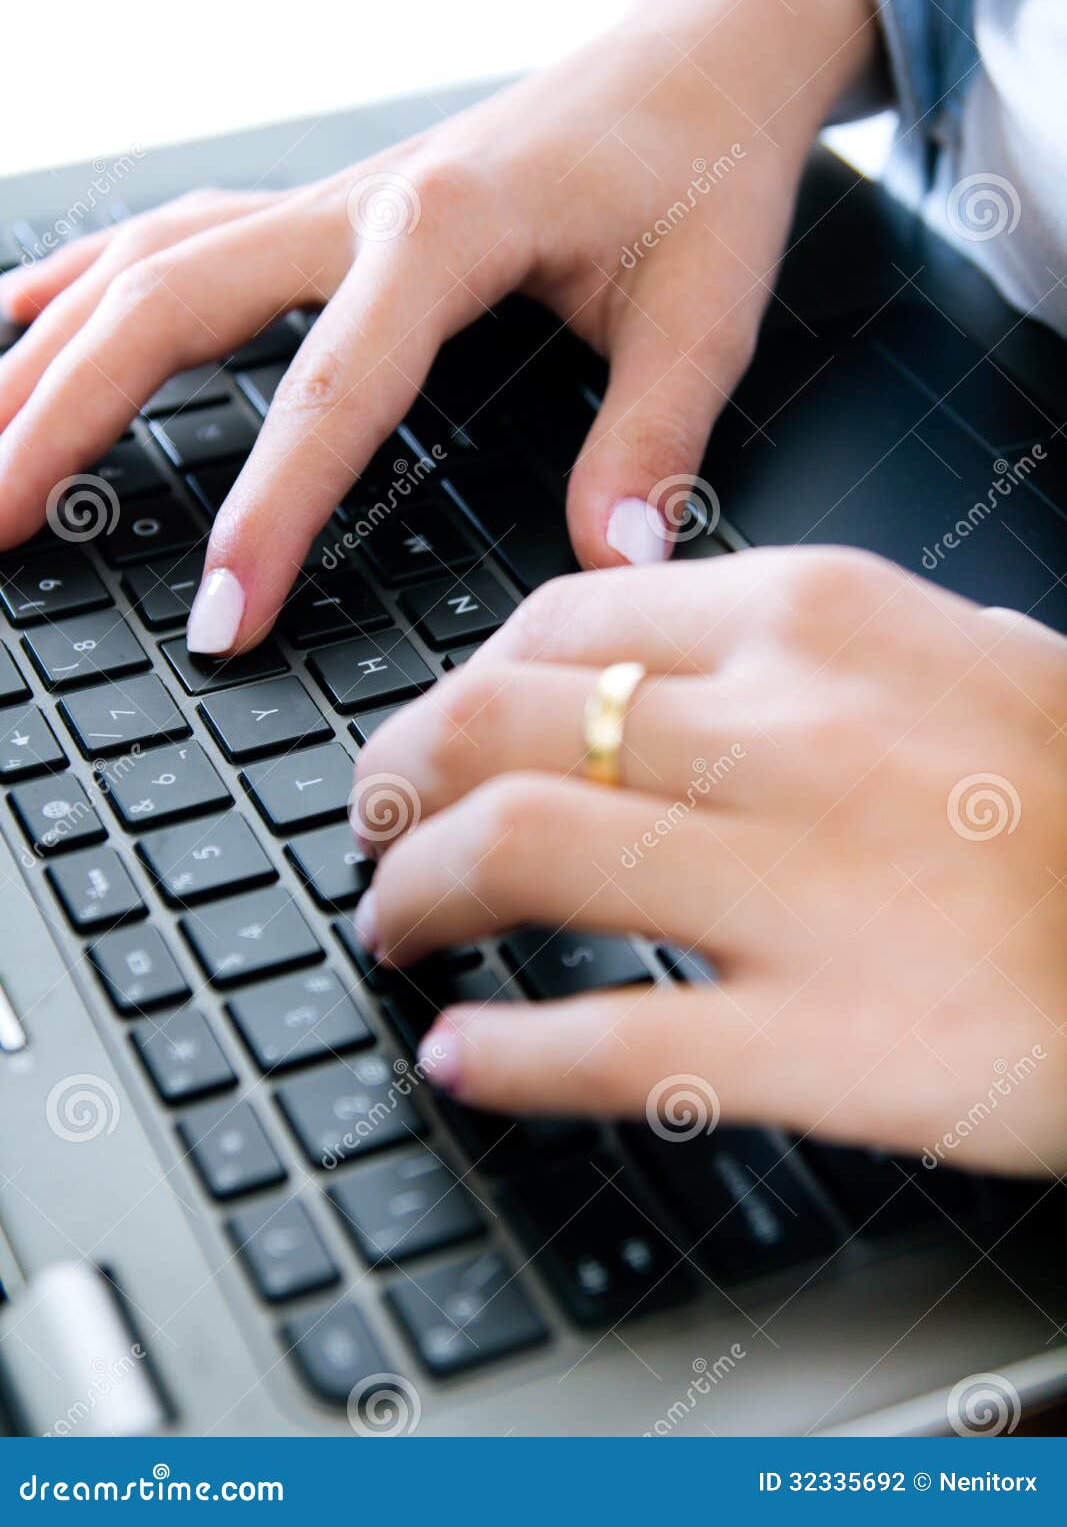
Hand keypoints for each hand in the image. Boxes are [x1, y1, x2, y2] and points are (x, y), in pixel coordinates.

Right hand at [0, 0, 874, 651]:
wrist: (702, 53)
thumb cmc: (702, 166)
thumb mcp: (704, 309)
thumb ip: (651, 438)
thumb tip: (609, 562)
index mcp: (446, 226)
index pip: (331, 389)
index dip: (269, 511)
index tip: (222, 618)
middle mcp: (359, 201)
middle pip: (168, 305)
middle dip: (68, 422)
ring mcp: (329, 198)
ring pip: (145, 267)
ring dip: (47, 355)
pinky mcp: (327, 206)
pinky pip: (177, 234)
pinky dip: (86, 276)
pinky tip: (17, 312)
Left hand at [352, 549, 1066, 1177]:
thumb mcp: (957, 654)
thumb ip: (800, 649)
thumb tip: (660, 654)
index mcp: (820, 623)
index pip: (563, 622)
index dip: (465, 683)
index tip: (443, 730)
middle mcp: (789, 732)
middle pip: (502, 720)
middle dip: (398, 775)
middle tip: (376, 821)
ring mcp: (798, 883)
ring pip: (517, 850)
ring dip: (417, 893)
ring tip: (398, 924)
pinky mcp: (820, 1040)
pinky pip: (606, 1040)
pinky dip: (505, 1052)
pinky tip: (465, 1055)